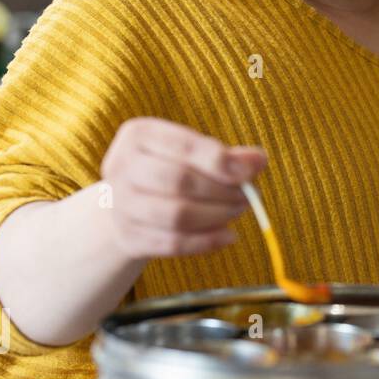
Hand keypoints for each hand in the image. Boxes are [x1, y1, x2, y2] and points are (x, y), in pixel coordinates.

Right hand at [99, 117, 266, 260]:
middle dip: (223, 191)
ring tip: (238, 211)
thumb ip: (227, 156)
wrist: (128, 202)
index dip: (221, 161)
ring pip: (177, 215)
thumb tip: (258, 160)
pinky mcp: (127, 236)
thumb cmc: (171, 168)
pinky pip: (173, 243)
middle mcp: (121, 167)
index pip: (184, 147)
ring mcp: (120, 205)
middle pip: (180, 182)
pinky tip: (228, 236)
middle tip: (249, 196)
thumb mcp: (194, 152)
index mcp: (138, 135)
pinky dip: (207, 242)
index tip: (251, 172)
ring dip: (218, 216)